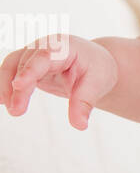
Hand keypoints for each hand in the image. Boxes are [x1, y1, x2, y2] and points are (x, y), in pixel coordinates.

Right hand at [0, 34, 117, 129]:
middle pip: (24, 63)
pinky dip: (4, 85)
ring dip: (5, 86)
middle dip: (16, 86)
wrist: (95, 63)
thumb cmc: (97, 70)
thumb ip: (85, 104)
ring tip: (10, 108)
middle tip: (16, 111)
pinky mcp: (28, 64)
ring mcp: (34, 54)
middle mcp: (45, 46)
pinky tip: (2, 101)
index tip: (19, 85)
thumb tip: (80, 125)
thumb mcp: (98, 84)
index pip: (44, 57)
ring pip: (12, 65)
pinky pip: (11, 71)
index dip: (30, 70)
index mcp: (64, 47)